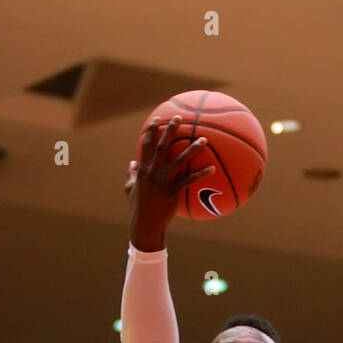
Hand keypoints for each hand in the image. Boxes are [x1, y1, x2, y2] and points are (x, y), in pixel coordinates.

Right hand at [127, 117, 215, 250]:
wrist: (145, 224)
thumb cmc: (137, 207)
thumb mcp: (129, 189)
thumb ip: (130, 175)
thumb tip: (132, 164)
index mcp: (143, 169)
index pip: (146, 144)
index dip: (151, 131)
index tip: (157, 120)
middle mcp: (153, 172)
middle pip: (162, 146)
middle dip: (170, 130)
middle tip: (178, 118)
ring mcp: (163, 181)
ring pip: (179, 160)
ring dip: (193, 149)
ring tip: (204, 139)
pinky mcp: (173, 192)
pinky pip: (189, 180)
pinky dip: (201, 174)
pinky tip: (212, 168)